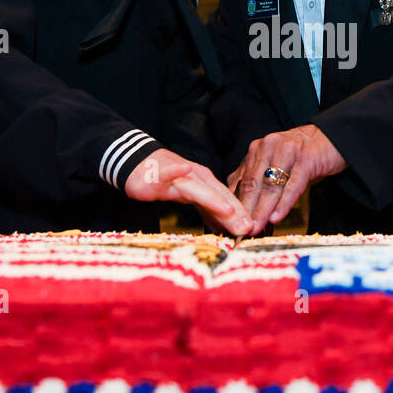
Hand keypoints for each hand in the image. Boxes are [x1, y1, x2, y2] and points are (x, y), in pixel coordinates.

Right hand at [125, 148, 252, 236]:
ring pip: (198, 188)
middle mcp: (196, 178)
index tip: (253, 230)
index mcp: (206, 183)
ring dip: (213, 198)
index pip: (227, 199)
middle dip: (234, 212)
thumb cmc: (167, 181)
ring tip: (227, 210)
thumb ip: (208, 210)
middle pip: (218, 195)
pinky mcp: (159, 175)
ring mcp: (179, 175)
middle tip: (247, 228)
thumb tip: (226, 227)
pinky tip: (183, 169)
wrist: (139, 163)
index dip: (240, 214)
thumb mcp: (191, 197)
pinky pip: (168, 172)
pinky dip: (176, 170)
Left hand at [228, 125, 345, 234]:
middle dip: (246, 210)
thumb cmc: (303, 157)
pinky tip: (277, 217)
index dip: (235, 205)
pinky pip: (293, 184)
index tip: (231, 224)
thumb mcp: (276, 165)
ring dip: (262, 210)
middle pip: (253, 184)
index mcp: (258, 150)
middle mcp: (269, 147)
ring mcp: (288, 151)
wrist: (333, 138)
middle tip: (241, 231)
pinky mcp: (307, 158)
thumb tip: (240, 208)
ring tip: (257, 228)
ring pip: (271, 185)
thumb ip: (258, 180)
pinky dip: (284, 202)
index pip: (241, 180)